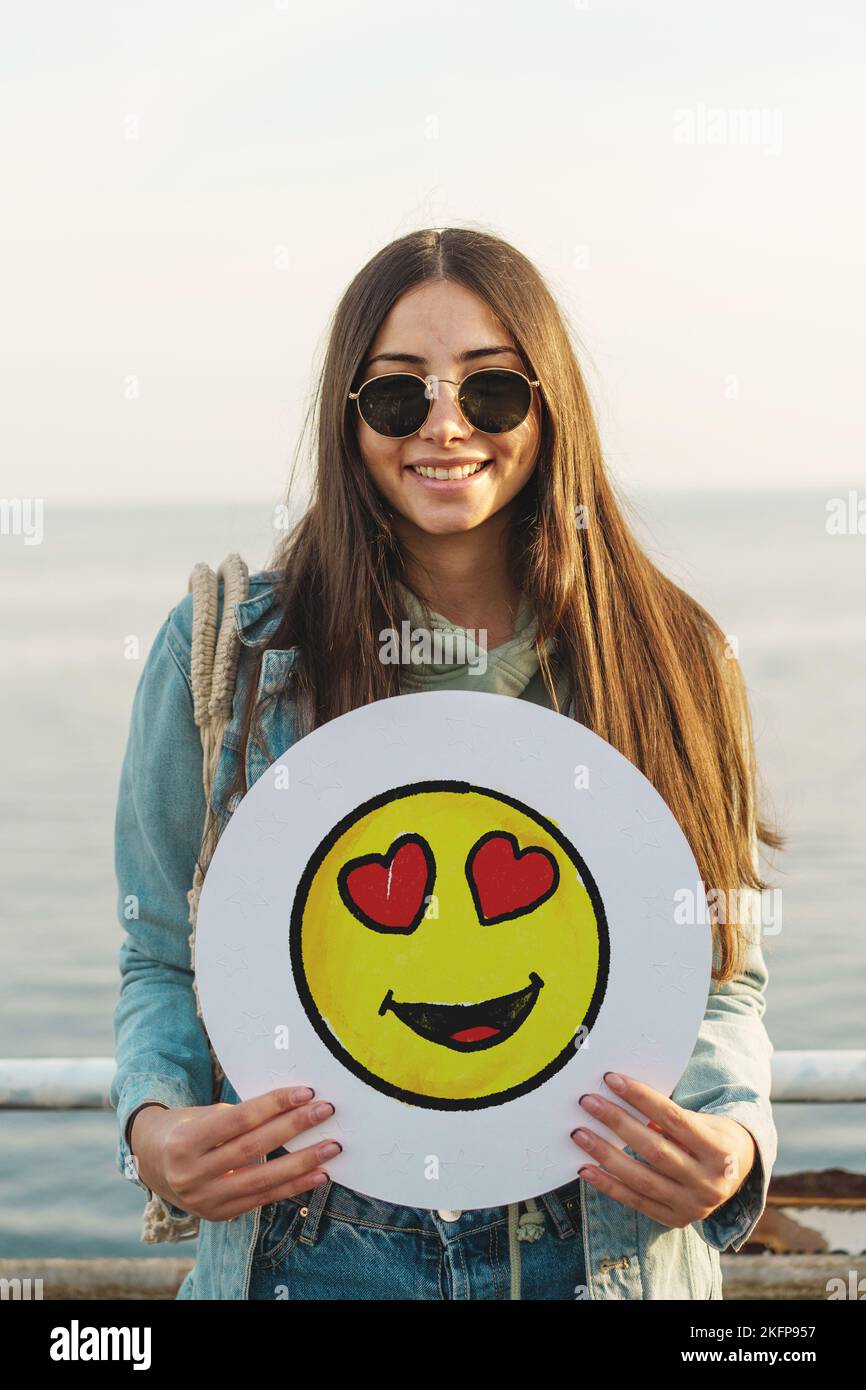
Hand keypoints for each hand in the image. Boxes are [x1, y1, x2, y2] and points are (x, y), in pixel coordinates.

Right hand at [129, 1086, 340, 1221]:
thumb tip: (289, 1107)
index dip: (274, 1105)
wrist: (151, 1165)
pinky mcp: (218, 1215)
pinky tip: (318, 1175)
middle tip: (326, 1111)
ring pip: (262, 1179)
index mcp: (185, 1142)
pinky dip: (293, 1187)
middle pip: (253, 1148)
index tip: (305, 1092)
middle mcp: (191, 1175)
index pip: (238, 1120)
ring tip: (331, 1148)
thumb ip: (238, 1118)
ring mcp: (204, 1201)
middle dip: (294, 1128)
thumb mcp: (201, 1116)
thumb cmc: (184, 1129)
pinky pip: (263, 1199)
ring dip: (303, 1163)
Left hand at [570, 1071, 755, 1228]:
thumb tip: (622, 1097)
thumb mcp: (703, 1121)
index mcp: (718, 1149)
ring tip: (580, 1134)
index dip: (641, 1098)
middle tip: (588, 1102)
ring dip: (606, 1155)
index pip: (673, 1118)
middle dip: (617, 1123)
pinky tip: (586, 1169)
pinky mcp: (677, 1221)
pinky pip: (636, 1202)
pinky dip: (609, 1185)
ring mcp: (693, 1206)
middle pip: (655, 1149)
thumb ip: (669, 1118)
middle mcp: (709, 1181)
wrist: (739, 1175)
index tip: (612, 1079)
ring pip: (642, 1179)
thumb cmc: (713, 1137)